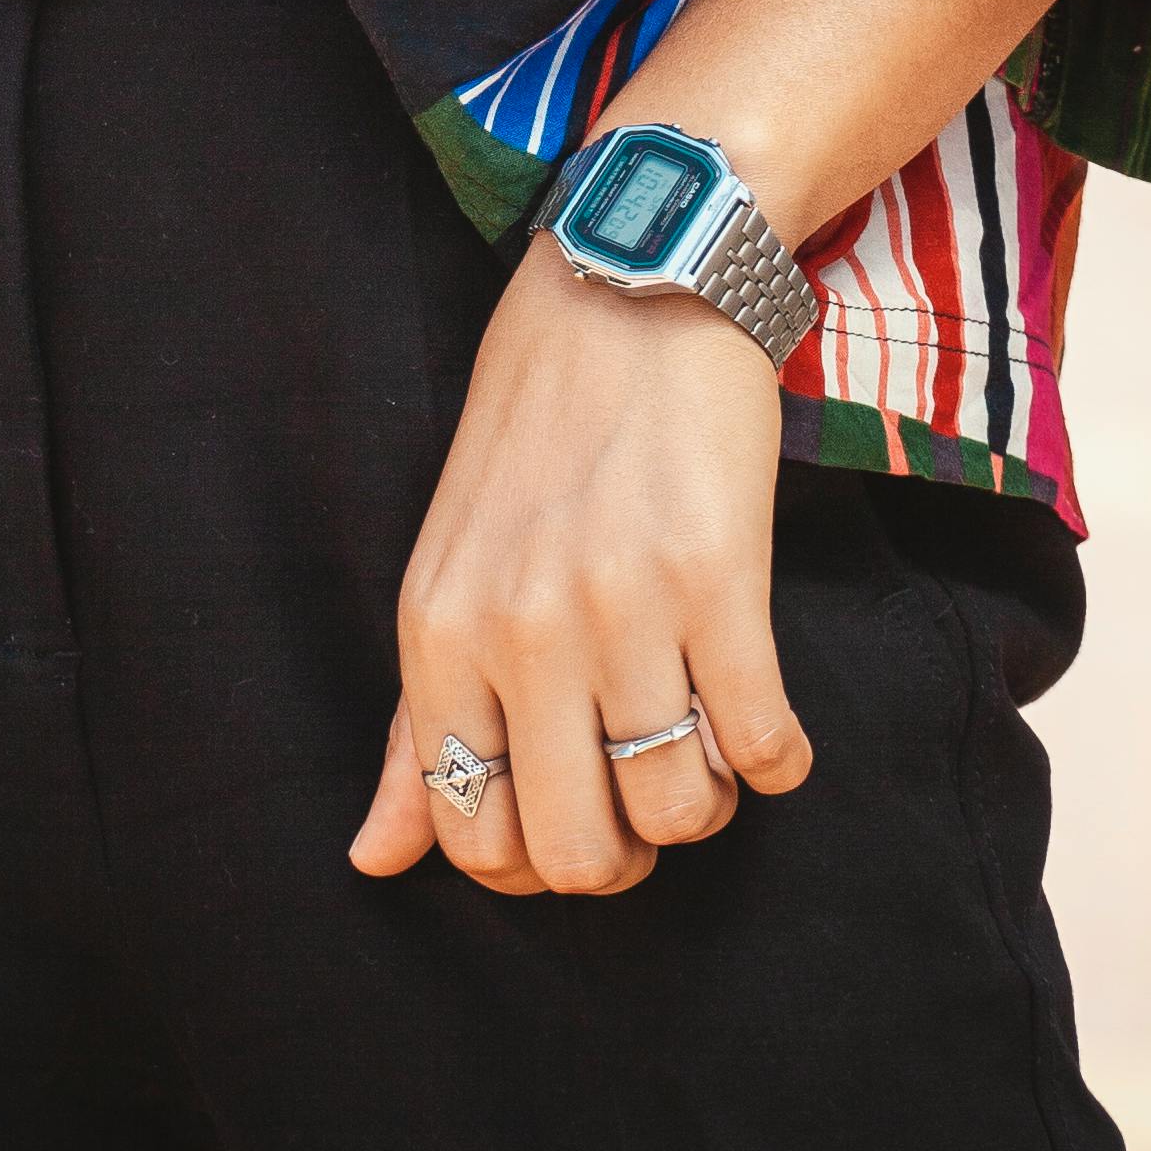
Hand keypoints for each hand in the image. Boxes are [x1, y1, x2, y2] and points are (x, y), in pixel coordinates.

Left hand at [348, 237, 812, 896]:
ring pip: (676, 812)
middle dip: (625, 855)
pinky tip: (765, 723)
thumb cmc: (535, 433)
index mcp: (439, 633)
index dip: (535, 864)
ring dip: (705, 804)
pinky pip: (761, 746)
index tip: (575, 815)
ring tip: (704, 739)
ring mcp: (621, 607)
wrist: (634, 285)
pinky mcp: (720, 576)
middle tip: (645, 795)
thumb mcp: (446, 570)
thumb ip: (413, 724)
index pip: (472, 837)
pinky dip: (775, 760)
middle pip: (579, 854)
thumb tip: (374, 862)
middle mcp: (519, 631)